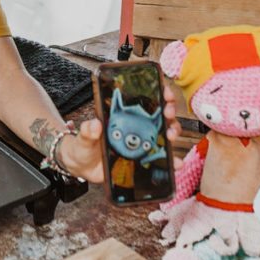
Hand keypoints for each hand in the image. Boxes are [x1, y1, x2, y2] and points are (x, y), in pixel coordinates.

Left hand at [59, 85, 181, 183]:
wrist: (84, 168)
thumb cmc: (84, 146)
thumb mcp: (83, 137)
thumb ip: (87, 131)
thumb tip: (95, 124)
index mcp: (123, 115)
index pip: (144, 98)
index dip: (158, 92)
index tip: (164, 91)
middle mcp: (136, 125)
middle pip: (160, 113)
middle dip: (169, 110)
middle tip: (167, 114)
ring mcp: (142, 141)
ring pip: (164, 133)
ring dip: (172, 131)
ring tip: (170, 137)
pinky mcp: (144, 157)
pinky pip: (161, 158)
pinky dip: (171, 160)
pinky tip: (176, 163)